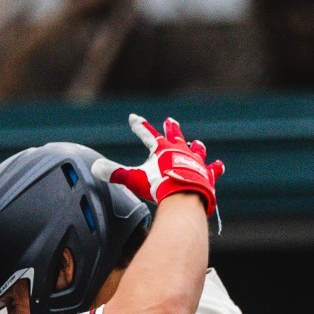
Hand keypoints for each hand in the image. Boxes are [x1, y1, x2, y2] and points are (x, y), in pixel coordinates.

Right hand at [91, 114, 222, 214]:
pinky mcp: (207, 174)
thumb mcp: (134, 179)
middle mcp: (180, 150)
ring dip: (194, 146)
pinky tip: (219, 165)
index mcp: (161, 149)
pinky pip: (212, 170)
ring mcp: (195, 161)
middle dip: (170, 128)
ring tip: (196, 142)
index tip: (133, 117)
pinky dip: (215, 168)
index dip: (139, 126)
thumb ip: (114, 173)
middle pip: (174, 136)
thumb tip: (95, 167)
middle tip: (170, 120)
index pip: (147, 133)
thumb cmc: (159, 186)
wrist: (184, 196)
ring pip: (195, 150)